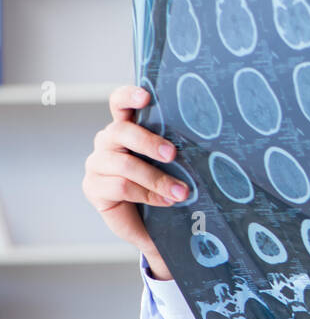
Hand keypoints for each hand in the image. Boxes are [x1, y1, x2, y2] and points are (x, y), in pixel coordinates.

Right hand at [82, 86, 184, 280]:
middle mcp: (108, 141)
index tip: (145, 96)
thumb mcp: (171, 165)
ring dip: (156, 179)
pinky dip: (147, 194)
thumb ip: (174, 149)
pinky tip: (163, 201)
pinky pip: (121, 186)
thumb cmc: (161, 184)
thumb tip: (207, 141)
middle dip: (149, 142)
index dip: (129, 96)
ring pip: (124, 164)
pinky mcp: (93, 186)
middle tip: (172, 154)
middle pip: (122, 131)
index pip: (120, 103)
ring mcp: (97, 163)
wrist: (145, 222)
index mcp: (126, 128)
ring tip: (180, 192)